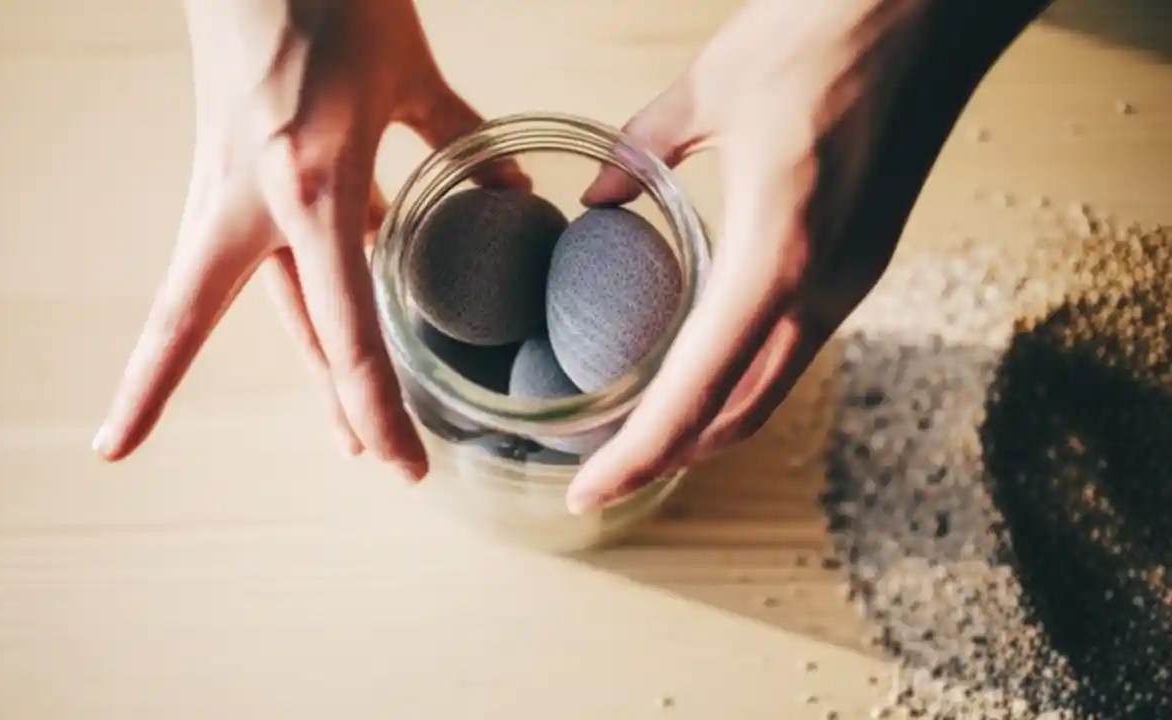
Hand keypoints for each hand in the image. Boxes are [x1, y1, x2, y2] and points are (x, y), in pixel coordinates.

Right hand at [93, 0, 521, 480]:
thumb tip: (507, 197)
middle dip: (328, 401)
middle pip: (293, 333)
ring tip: (346, 421)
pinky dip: (295, 292)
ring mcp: (232, 190)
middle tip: (366, 462)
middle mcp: (258, 203)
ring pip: (265, 305)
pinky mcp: (224, 171)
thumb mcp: (405, 70)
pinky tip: (333, 318)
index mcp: (311, 184)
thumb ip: (456, 139)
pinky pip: (252, 256)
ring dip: (309, 364)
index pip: (347, 331)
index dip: (374, 409)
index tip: (400, 464)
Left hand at [566, 0, 1049, 511]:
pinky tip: (706, 371)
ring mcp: (852, 279)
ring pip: (773, 388)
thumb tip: (599, 198)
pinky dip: (743, 382)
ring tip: (644, 437)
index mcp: (777, 256)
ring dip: (709, 427)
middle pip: (738, 414)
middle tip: (601, 473)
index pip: (694, 391)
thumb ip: (641, 149)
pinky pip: (796, 348)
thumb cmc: (829, 32)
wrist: (936, 8)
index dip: (636, 454)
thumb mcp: (709, 87)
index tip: (588, 491)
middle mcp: (823, 288)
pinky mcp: (864, 259)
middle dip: (667, 456)